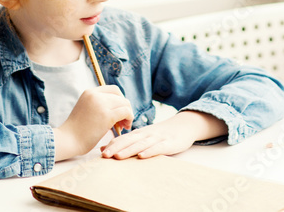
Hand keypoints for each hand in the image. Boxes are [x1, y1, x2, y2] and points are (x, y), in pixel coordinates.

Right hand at [53, 86, 132, 160]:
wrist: (68, 140)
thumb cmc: (77, 131)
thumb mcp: (86, 110)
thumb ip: (99, 105)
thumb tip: (119, 107)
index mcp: (89, 92)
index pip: (113, 89)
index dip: (120, 100)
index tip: (119, 113)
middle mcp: (95, 95)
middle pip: (120, 96)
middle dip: (125, 108)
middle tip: (123, 122)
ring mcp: (101, 104)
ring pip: (125, 103)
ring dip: (128, 114)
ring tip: (123, 126)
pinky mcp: (107, 115)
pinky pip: (126, 112)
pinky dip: (129, 119)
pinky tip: (124, 128)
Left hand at [100, 110, 225, 159]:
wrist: (183, 126)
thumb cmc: (159, 134)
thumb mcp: (142, 137)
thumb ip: (125, 142)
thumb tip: (103, 148)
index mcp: (139, 133)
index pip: (123, 138)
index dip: (112, 144)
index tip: (100, 152)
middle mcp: (146, 134)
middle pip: (129, 140)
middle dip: (116, 147)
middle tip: (104, 155)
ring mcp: (158, 138)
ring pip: (141, 144)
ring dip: (129, 150)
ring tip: (118, 156)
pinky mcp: (169, 143)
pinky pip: (158, 148)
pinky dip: (149, 151)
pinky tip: (142, 156)